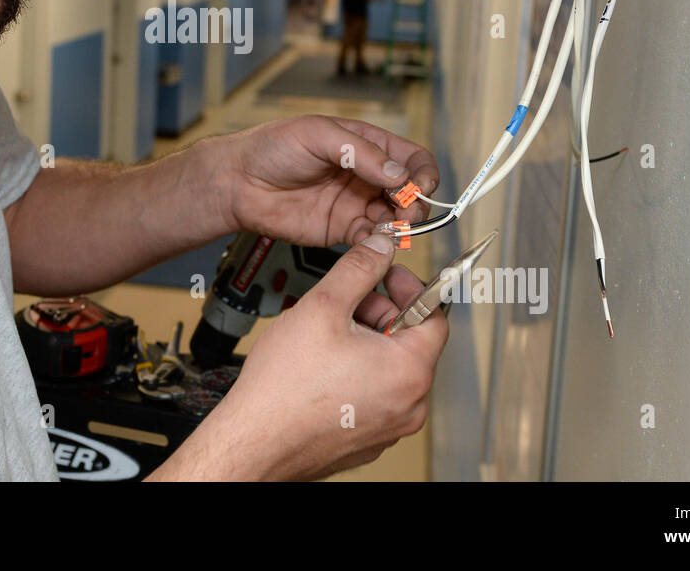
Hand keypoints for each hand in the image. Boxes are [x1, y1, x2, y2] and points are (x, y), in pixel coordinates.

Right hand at [147, 235, 448, 480]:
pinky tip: (322, 367)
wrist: (254, 440)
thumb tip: (380, 248)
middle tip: (346, 303)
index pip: (434, 315)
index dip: (409, 286)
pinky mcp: (366, 439)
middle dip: (380, 313)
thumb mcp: (323, 306)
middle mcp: (408, 405)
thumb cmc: (284, 388)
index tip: (388, 275)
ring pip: (390, 369)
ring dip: (366, 342)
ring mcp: (389, 427)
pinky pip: (374, 395)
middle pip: (411, 342)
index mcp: (408, 371)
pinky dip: (357, 373)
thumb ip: (359, 269)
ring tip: (326, 336)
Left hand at [219, 114, 439, 247]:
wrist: (239, 182)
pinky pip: (372, 240)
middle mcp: (367, 177)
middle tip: (406, 210)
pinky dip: (379, 243)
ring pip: (396, 219)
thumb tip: (400, 174)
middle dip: (416, 203)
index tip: (421, 186)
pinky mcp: (342, 231)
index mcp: (367, 146)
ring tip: (391, 226)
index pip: (412, 158)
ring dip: (401, 225)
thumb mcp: (318, 135)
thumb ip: (361, 153)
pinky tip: (373, 239)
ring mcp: (356, 205)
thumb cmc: (273, 147)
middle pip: (410, 193)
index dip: (423, 173)